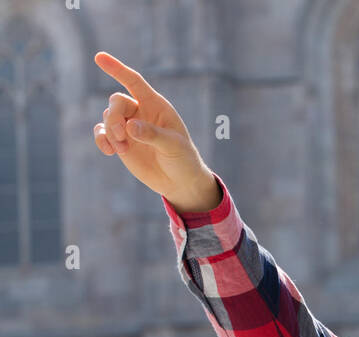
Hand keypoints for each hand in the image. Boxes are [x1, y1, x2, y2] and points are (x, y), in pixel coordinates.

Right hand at [92, 52, 218, 209]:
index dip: (117, 69)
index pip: (134, 81)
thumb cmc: (183, 159)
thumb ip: (152, 135)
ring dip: (110, 132)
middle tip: (121, 135)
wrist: (180, 182)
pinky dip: (101, 139)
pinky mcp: (121, 142)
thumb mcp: (173, 146)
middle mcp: (140, 112)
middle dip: (114, 116)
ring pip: (108, 117)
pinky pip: (102, 133)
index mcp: (155, 105)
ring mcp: (129, 127)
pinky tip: (108, 151)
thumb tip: (129, 127)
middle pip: (117, 102)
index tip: (99, 57)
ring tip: (122, 149)